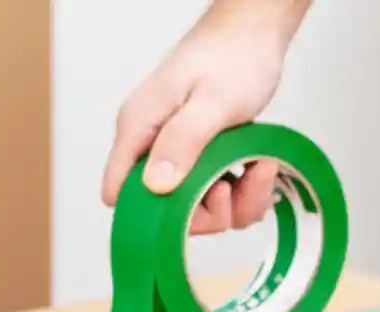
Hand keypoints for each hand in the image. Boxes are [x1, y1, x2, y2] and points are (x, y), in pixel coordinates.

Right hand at [101, 18, 288, 233]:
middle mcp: (151, 144)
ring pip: (199, 206)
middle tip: (237, 182)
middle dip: (211, 210)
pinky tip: (259, 166)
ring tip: (258, 168)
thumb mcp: (212, 102)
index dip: (154, 214)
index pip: (120, 191)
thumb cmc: (233, 56)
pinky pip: (217, 193)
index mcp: (139, 128)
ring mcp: (176, 151)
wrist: (256, 30)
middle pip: (167, 210)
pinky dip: (244, 190)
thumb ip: (182, 142)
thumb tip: (154, 186)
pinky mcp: (200, 155)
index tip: (198, 204)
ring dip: (237, 200)